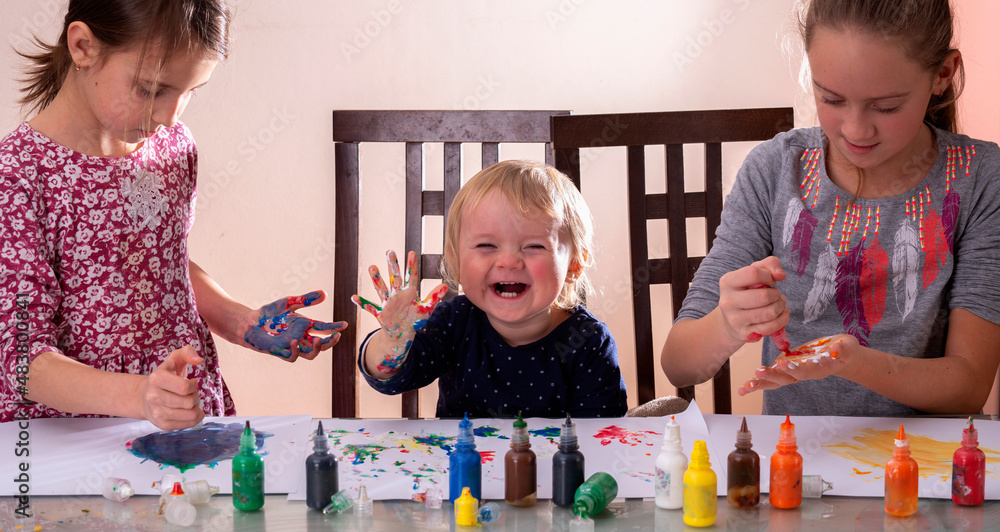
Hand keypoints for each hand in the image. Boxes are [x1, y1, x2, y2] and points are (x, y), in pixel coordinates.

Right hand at [138, 346, 204, 429]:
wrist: (144, 396)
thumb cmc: (166, 375)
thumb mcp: (175, 359)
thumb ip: (188, 352)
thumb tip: (198, 360)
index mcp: (156, 378)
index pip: (185, 387)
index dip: (193, 385)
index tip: (191, 382)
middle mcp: (153, 397)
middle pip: (189, 402)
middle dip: (195, 396)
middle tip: (190, 393)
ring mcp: (157, 412)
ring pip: (190, 415)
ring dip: (195, 407)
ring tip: (189, 402)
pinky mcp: (162, 425)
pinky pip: (188, 425)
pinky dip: (194, 418)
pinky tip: (189, 411)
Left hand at [243, 290, 346, 360]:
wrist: (250, 322)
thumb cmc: (269, 314)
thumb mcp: (289, 302)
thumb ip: (306, 299)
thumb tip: (324, 294)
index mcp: (305, 326)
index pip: (324, 328)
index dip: (335, 327)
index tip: (345, 324)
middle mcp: (301, 337)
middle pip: (321, 345)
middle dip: (331, 342)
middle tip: (337, 336)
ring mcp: (291, 346)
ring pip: (310, 354)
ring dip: (316, 349)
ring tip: (318, 340)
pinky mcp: (280, 351)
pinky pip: (292, 357)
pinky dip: (296, 351)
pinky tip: (295, 341)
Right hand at [352, 250, 447, 374]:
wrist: (403, 333)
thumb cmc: (415, 319)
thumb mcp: (427, 309)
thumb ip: (435, 297)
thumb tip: (446, 285)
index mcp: (409, 292)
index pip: (411, 276)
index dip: (411, 265)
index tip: (411, 252)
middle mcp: (397, 294)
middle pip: (394, 277)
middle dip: (392, 265)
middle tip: (390, 251)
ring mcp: (388, 303)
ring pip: (382, 288)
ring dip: (377, 279)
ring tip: (372, 267)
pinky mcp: (381, 313)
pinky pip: (370, 307)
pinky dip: (362, 303)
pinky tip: (353, 297)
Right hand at [718, 256, 789, 347]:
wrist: (730, 321)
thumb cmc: (745, 292)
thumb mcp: (753, 272)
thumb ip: (769, 264)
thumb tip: (781, 274)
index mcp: (727, 282)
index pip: (753, 273)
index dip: (768, 275)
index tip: (770, 280)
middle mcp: (727, 301)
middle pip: (764, 296)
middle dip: (776, 294)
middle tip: (776, 294)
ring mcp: (735, 319)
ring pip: (769, 313)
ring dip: (781, 306)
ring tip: (779, 303)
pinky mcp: (745, 334)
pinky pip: (771, 327)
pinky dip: (783, 319)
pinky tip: (781, 313)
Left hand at [738, 334, 854, 395]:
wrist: (839, 354)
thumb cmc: (844, 349)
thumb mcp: (848, 346)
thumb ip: (842, 349)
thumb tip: (836, 349)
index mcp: (818, 369)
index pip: (805, 371)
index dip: (795, 368)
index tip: (783, 363)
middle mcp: (803, 374)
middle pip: (786, 378)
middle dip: (772, 376)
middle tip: (758, 372)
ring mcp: (794, 372)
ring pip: (775, 381)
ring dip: (760, 383)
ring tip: (744, 387)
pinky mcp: (787, 368)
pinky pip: (771, 377)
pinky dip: (758, 381)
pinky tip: (744, 387)